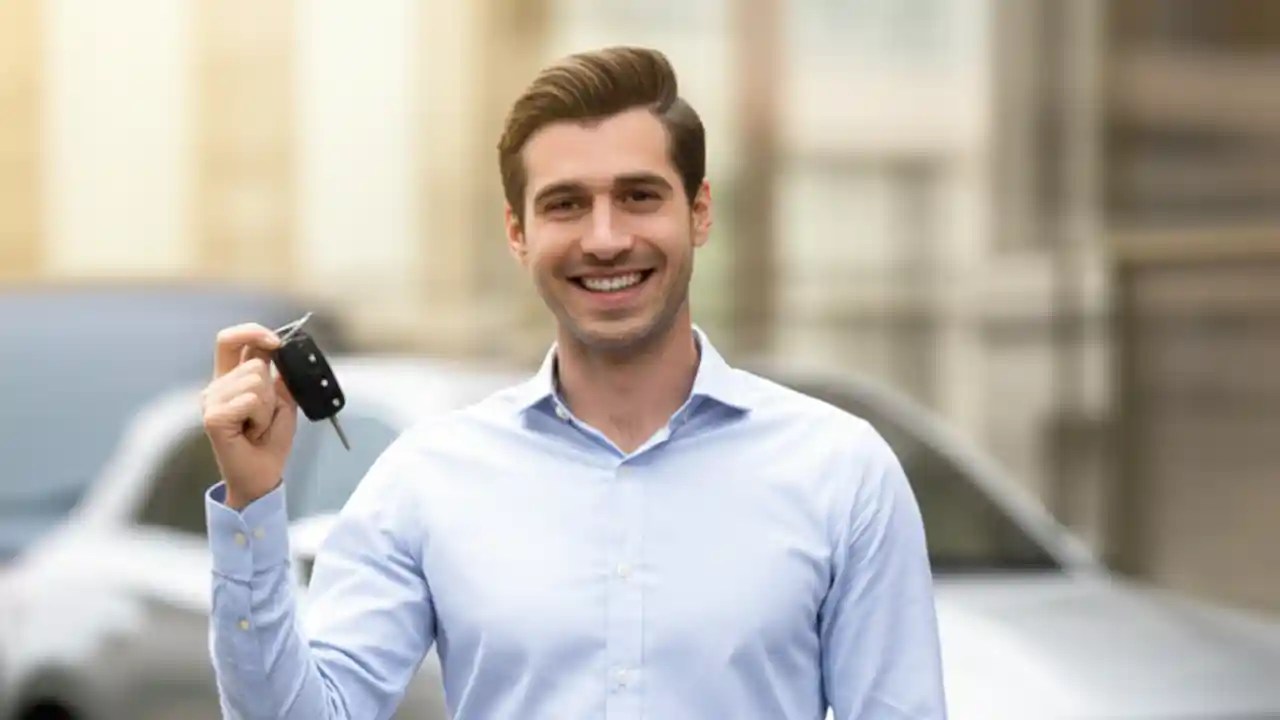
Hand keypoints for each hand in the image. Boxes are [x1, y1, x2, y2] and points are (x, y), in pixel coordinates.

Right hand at [200, 323, 297, 509]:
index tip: (275, 342)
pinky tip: (251, 432)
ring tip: (258, 426)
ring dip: (268, 408)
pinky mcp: (213, 416)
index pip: (231, 340)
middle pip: (255, 364)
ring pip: (257, 382)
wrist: (262, 475)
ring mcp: (211, 401)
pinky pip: (250, 400)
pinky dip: (261, 417)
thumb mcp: (283, 402)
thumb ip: (279, 376)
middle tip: (264, 417)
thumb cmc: (270, 441)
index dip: (253, 332)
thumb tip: (279, 350)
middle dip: (273, 392)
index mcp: (231, 379)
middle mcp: (216, 386)